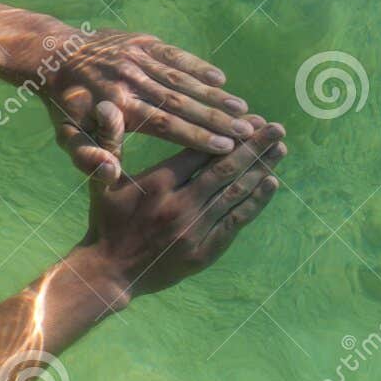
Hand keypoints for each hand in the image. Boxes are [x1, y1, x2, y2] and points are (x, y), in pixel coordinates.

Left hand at [20, 24, 252, 182]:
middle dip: (216, 119)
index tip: (226, 148)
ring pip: (182, 80)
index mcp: (116, 107)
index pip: (164, 125)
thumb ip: (88, 157)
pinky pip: (174, 55)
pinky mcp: (141, 41)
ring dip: (214, 96)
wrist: (52, 56)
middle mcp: (130, 81)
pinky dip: (197, 66)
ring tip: (243, 110)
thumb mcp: (67, 137)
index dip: (196, 136)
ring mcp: (136, 58)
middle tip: (249, 132)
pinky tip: (220, 81)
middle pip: (181, 103)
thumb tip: (112, 173)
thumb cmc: (65, 107)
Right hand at [77, 107, 284, 301]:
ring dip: (261, 169)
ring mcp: (194, 229)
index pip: (199, 152)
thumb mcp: (100, 182)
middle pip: (224, 170)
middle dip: (254, 146)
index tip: (248, 118)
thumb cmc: (106, 222)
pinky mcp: (204, 251)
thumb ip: (108, 143)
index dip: (226, 133)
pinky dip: (255, 202)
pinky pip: (235, 222)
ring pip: (235, 193)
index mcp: (156, 185)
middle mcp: (179, 204)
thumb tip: (106, 107)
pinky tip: (271, 183)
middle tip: (277, 127)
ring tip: (280, 149)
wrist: (110, 272)